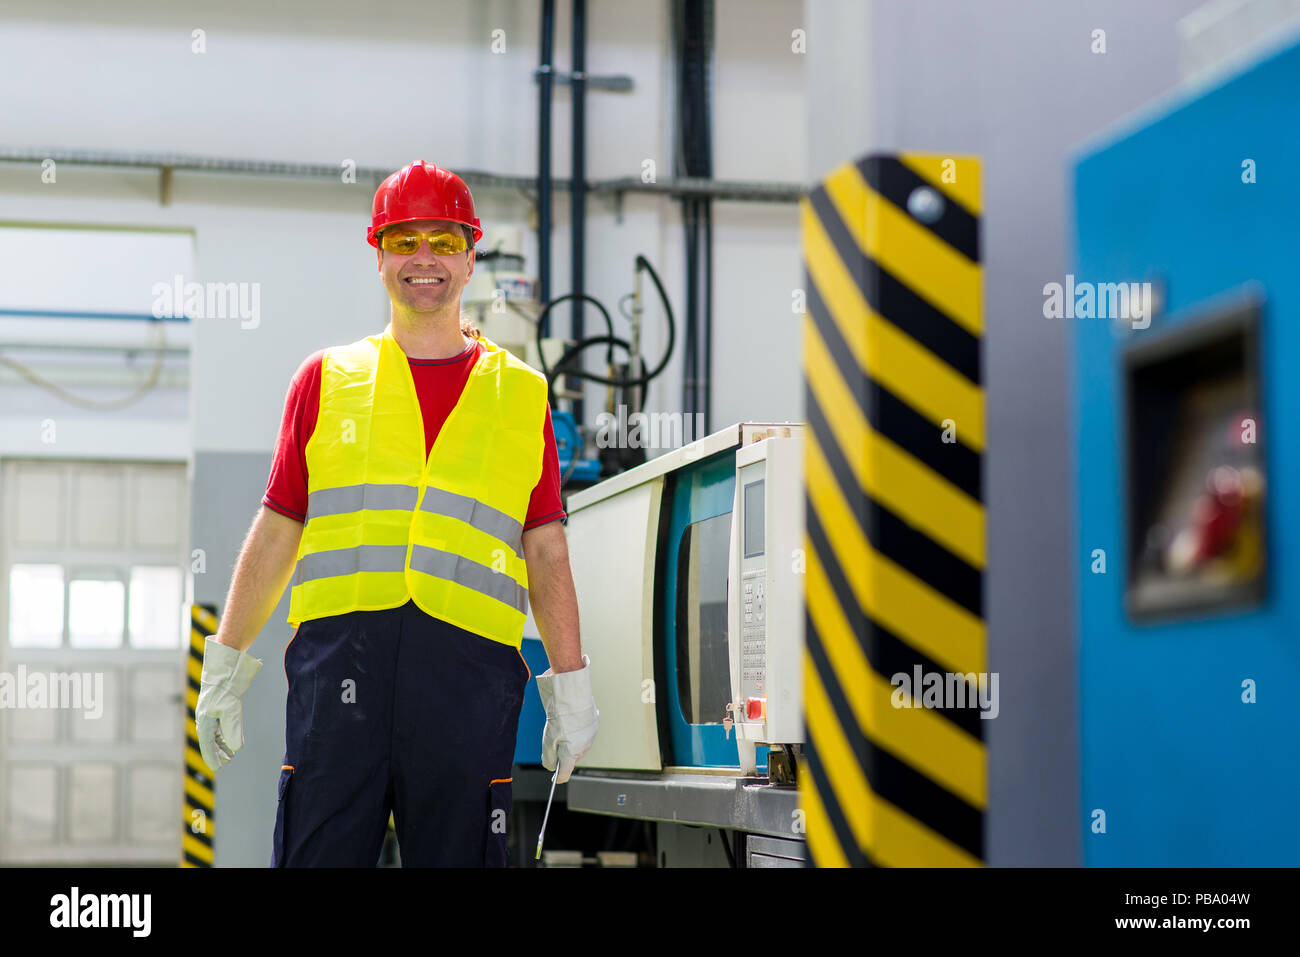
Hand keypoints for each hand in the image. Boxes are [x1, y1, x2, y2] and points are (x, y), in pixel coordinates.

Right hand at [195, 637, 262, 771]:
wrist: (224, 672)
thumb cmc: (225, 691)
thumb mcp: (231, 713)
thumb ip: (233, 731)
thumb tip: (236, 748)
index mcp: (204, 722)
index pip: (207, 745)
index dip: (212, 757)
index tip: (217, 768)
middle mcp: (205, 720)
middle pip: (210, 742)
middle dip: (217, 753)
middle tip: (225, 764)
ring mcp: (210, 715)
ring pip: (214, 735)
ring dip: (222, 746)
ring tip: (230, 755)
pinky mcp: (216, 709)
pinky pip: (218, 727)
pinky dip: (224, 736)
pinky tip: (232, 741)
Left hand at [535, 655, 598, 783]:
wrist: (572, 698)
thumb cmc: (559, 720)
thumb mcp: (547, 740)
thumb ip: (548, 757)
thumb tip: (550, 767)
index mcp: (571, 755)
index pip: (565, 774)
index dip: (558, 777)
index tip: (554, 779)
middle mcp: (583, 749)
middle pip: (572, 757)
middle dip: (565, 754)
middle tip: (555, 742)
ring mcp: (591, 737)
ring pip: (580, 744)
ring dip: (572, 740)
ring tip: (564, 728)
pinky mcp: (594, 725)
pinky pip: (586, 732)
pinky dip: (579, 729)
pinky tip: (573, 720)